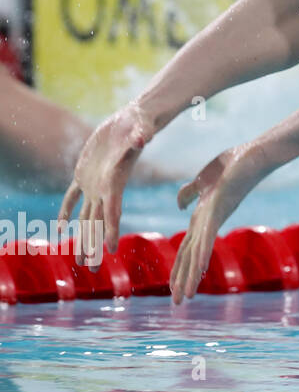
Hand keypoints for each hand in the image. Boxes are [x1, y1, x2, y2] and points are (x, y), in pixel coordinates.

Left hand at [59, 102, 155, 265]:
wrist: (134, 120)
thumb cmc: (140, 124)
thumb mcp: (142, 128)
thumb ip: (142, 135)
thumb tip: (143, 137)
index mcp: (116, 181)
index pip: (113, 211)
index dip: (111, 230)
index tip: (110, 250)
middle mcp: (105, 188)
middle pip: (98, 222)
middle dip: (93, 246)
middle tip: (90, 271)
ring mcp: (94, 183)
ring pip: (85, 216)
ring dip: (82, 238)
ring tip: (78, 261)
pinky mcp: (84, 173)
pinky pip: (72, 197)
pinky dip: (66, 210)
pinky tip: (62, 227)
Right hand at [169, 143, 272, 303]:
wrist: (255, 154)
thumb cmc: (233, 164)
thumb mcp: (203, 180)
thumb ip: (189, 193)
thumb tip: (179, 206)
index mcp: (203, 216)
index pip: (187, 247)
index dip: (179, 267)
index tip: (173, 287)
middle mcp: (209, 221)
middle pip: (191, 256)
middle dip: (183, 279)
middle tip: (177, 304)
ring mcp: (215, 217)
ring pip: (199, 252)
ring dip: (191, 276)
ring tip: (186, 298)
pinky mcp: (219, 209)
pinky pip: (207, 236)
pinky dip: (201, 255)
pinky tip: (198, 272)